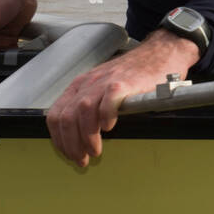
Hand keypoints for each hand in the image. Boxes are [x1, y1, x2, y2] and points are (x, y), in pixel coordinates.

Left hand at [46, 29, 199, 167]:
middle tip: (82, 159)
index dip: (59, 140)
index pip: (55, 116)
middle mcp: (88, 83)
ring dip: (87, 137)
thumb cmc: (133, 74)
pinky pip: (108, 100)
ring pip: (83, 112)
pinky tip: (110, 126)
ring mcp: (105, 81)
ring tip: (96, 150)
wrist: (158, 54)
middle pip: (66, 117)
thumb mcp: (101, 86)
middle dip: (71, 144)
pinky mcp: (124, 82)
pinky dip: (105, 116)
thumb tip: (78, 135)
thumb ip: (89, 105)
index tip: (69, 154)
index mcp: (79, 86)